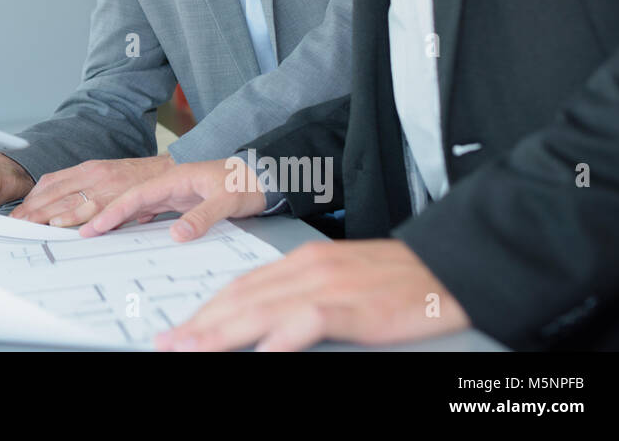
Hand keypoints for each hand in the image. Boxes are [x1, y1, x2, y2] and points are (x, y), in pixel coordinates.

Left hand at [10, 155, 176, 225]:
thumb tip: (65, 207)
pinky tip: (58, 224)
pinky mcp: (115, 198)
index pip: (51, 181)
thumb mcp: (108, 177)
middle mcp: (91, 174)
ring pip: (66, 200)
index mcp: (88, 168)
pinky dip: (72, 217)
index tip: (21, 210)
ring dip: (44, 214)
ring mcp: (102, 185)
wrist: (168, 172)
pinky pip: (90, 209)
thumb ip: (88, 189)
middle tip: (16, 222)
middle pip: (53, 191)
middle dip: (32, 208)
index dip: (33, 196)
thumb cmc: (138, 179)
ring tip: (28, 225)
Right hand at [80, 158, 267, 240]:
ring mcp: (175, 194)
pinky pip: (151, 212)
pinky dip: (134, 221)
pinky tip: (124, 230)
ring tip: (96, 232)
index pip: (137, 195)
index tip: (95, 226)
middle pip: (131, 200)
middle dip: (106, 215)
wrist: (264, 177)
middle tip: (84, 233)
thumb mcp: (227, 200)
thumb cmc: (246, 183)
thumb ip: (202, 216)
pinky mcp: (181, 203)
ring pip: (138, 206)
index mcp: (175, 177)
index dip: (115, 211)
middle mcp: (170, 184)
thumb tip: (177, 236)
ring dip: (117, 218)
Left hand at [154, 239, 471, 350]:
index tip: (181, 328)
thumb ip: (301, 293)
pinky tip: (258, 355)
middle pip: (241, 299)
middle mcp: (308, 270)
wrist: (450, 267)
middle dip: (200, 324)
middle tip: (168, 343)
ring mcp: (330, 287)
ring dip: (221, 334)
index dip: (206, 309)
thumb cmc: (398, 280)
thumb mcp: (340, 279)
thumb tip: (264, 321)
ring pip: (261, 311)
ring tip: (192, 351)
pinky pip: (307, 324)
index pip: (241, 286)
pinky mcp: (355, 307)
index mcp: (302, 262)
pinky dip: (279, 340)